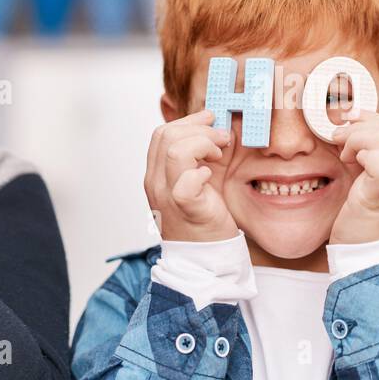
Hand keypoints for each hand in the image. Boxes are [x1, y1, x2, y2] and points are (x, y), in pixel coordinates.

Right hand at [144, 109, 236, 241]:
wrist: (203, 259)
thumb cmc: (203, 219)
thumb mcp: (196, 182)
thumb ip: (198, 158)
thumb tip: (215, 128)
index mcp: (156, 174)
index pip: (161, 133)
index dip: (188, 121)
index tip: (210, 120)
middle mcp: (156, 183)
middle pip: (166, 135)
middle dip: (199, 129)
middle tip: (222, 139)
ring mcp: (168, 196)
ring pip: (174, 151)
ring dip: (203, 144)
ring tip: (219, 155)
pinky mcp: (186, 209)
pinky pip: (187, 182)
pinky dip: (202, 173)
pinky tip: (211, 177)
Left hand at [329, 110, 378, 244]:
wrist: (371, 260)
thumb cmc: (368, 224)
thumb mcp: (375, 184)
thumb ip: (373, 158)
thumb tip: (353, 128)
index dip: (374, 118)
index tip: (351, 122)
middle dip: (363, 126)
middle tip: (341, 142)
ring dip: (357, 139)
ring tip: (344, 157)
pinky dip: (361, 154)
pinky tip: (350, 165)